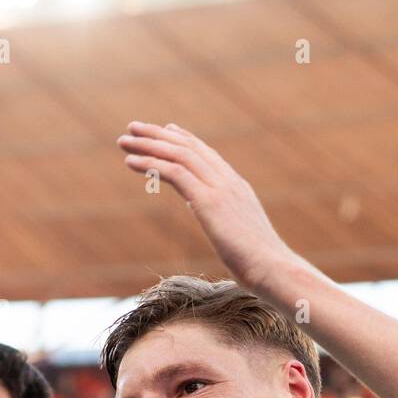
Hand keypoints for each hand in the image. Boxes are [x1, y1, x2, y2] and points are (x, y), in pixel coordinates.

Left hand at [116, 121, 300, 295]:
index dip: (183, 139)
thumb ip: (225, 220)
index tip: (164, 130)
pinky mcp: (209, 201)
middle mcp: (228, 181)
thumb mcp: (239, 235)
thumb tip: (211, 217)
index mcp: (237, 187)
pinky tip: (130, 162)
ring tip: (123, 141)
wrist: (274, 269)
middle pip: (188, 147)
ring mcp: (220, 188)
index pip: (206, 154)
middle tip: (133, 128)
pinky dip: (150, 164)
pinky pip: (174, 172)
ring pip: (178, 154)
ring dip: (148, 145)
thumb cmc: (260, 264)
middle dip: (158, 135)